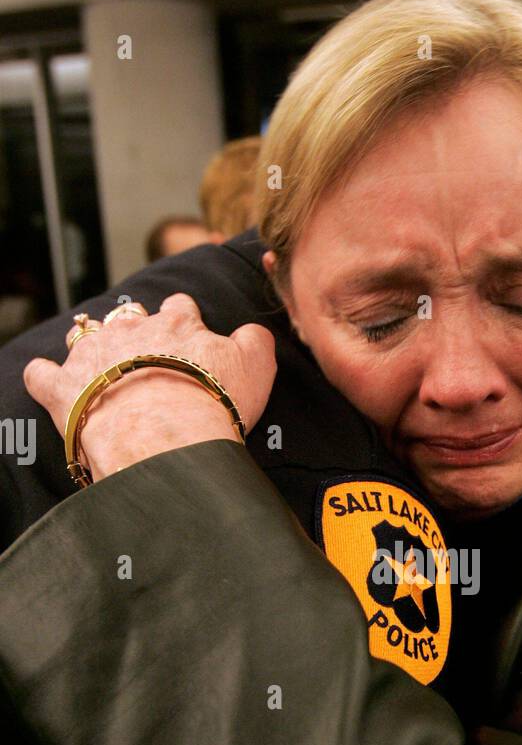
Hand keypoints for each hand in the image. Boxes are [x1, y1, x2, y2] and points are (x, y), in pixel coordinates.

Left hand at [24, 294, 276, 481]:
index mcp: (178, 324)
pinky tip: (52, 384)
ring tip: (99, 368)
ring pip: (83, 334)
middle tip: (146, 359)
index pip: (181, 307)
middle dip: (135, 331)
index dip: (184, 322)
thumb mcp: (256, 367)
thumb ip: (256, 340)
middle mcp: (132, 330)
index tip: (188, 339)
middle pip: (130, 317)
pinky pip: (42, 374)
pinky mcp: (63, 387)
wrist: (166, 437)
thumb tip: (252, 331)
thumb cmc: (214, 403)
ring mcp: (93, 355)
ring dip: (89, 346)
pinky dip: (45, 377)